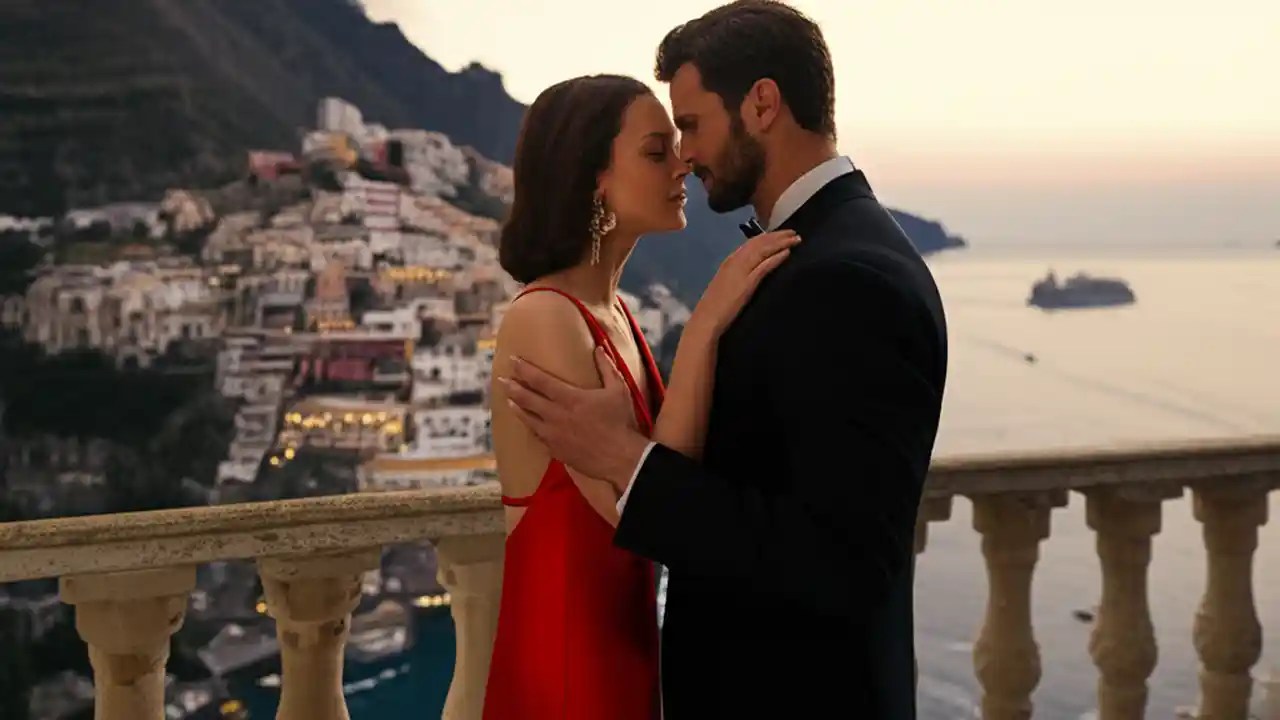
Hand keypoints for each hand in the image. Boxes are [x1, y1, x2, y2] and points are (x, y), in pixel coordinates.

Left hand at [499, 346, 649, 489]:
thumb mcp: (618, 390)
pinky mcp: (555, 450)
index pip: (539, 380)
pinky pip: (537, 436)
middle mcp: (555, 415)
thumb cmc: (620, 422)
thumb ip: (607, 367)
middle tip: (501, 379)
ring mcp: (552, 435)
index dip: (524, 369)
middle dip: (512, 386)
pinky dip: (530, 428)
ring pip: (527, 418)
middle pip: (526, 398)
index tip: (512, 360)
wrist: (620, 458)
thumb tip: (599, 349)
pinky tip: (528, 425)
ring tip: (508, 400)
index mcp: (569, 398)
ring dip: (516, 407)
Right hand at [688, 229, 799, 337]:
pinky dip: (776, 258)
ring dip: (780, 242)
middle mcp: (734, 261)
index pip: (751, 243)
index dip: (768, 237)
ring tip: (795, 239)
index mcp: (730, 261)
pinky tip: (787, 253)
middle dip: (777, 236)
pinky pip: (764, 266)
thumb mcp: (727, 284)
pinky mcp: (746, 283)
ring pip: (762, 250)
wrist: (705, 320)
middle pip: (759, 243)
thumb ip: (739, 275)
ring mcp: (740, 271)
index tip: (782, 234)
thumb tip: (754, 271)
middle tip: (793, 232)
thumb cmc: (715, 307)